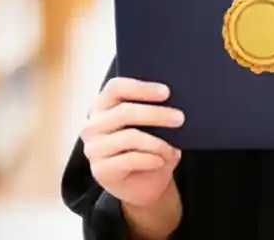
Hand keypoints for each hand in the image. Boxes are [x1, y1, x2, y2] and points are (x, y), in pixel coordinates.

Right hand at [82, 77, 184, 209]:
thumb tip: (173, 105)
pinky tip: (162, 161)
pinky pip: (130, 160)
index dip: (141, 88)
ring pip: (129, 137)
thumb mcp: (153, 128)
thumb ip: (156, 113)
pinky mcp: (101, 170)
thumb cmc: (148, 149)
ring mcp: (94, 148)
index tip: (166, 92)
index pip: (115, 88)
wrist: (142, 185)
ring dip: (157, 143)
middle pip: (124, 112)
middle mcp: (93, 125)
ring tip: (173, 149)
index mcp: (103, 106)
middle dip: (156, 114)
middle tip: (180, 118)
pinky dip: (151, 159)